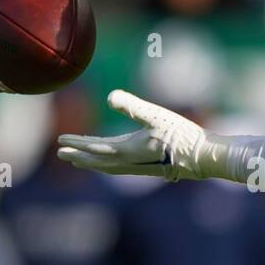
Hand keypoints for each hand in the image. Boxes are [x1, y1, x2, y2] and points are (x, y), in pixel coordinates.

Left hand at [56, 89, 210, 181]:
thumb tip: (110, 96)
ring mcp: (140, 167)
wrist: (204, 157)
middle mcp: (130, 162)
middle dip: (79, 156)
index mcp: (127, 150)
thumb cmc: (181, 135)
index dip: (77, 143)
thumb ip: (132, 106)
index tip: (60, 140)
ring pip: (108, 166)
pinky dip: (108, 164)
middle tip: (61, 153)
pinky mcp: (149, 167)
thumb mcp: (156, 115)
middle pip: (97, 160)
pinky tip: (112, 161)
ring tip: (79, 160)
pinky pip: (120, 168)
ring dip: (92, 162)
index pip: (95, 148)